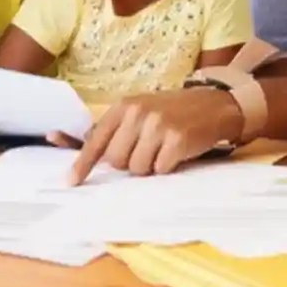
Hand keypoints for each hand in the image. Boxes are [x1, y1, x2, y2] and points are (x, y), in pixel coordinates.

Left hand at [64, 88, 242, 185]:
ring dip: (149, 166)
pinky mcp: (177, 140)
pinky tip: (176, 153)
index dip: (83, 164)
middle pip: (116, 161)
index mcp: (125, 106)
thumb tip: (72, 145)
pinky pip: (159, 170)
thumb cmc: (172, 112)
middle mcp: (138, 114)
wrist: (214, 105)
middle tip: (147, 149)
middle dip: (129, 162)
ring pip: (137, 169)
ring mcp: (158, 126)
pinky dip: (167, 167)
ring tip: (162, 150)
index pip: (97, 140)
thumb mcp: (140, 111)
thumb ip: (114, 130)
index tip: (72, 181)